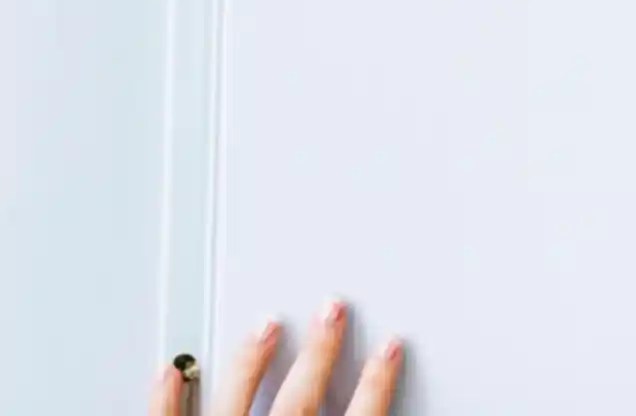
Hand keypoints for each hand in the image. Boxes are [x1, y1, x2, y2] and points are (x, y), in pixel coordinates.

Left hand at [149, 301, 402, 415]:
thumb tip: (372, 410)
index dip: (377, 382)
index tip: (389, 348)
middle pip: (302, 397)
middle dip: (321, 350)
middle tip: (332, 309)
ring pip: (238, 401)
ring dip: (254, 360)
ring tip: (266, 322)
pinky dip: (168, 399)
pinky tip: (170, 370)